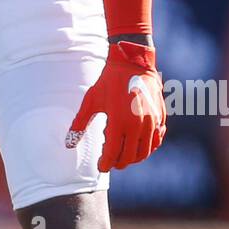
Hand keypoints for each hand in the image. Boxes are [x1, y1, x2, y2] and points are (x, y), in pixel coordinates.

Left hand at [66, 40, 165, 170]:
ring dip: (132, 157)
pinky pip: (156, 141)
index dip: (105, 164)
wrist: (132, 63)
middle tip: (109, 160)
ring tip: (122, 152)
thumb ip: (79, 124)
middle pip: (129, 157)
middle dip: (118, 163)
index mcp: (119, 122)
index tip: (100, 166)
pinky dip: (147, 147)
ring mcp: (151, 122)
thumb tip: (68, 145)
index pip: (113, 155)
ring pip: (144, 152)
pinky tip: (137, 142)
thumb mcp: (91, 101)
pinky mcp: (160, 118)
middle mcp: (137, 126)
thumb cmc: (108, 82)